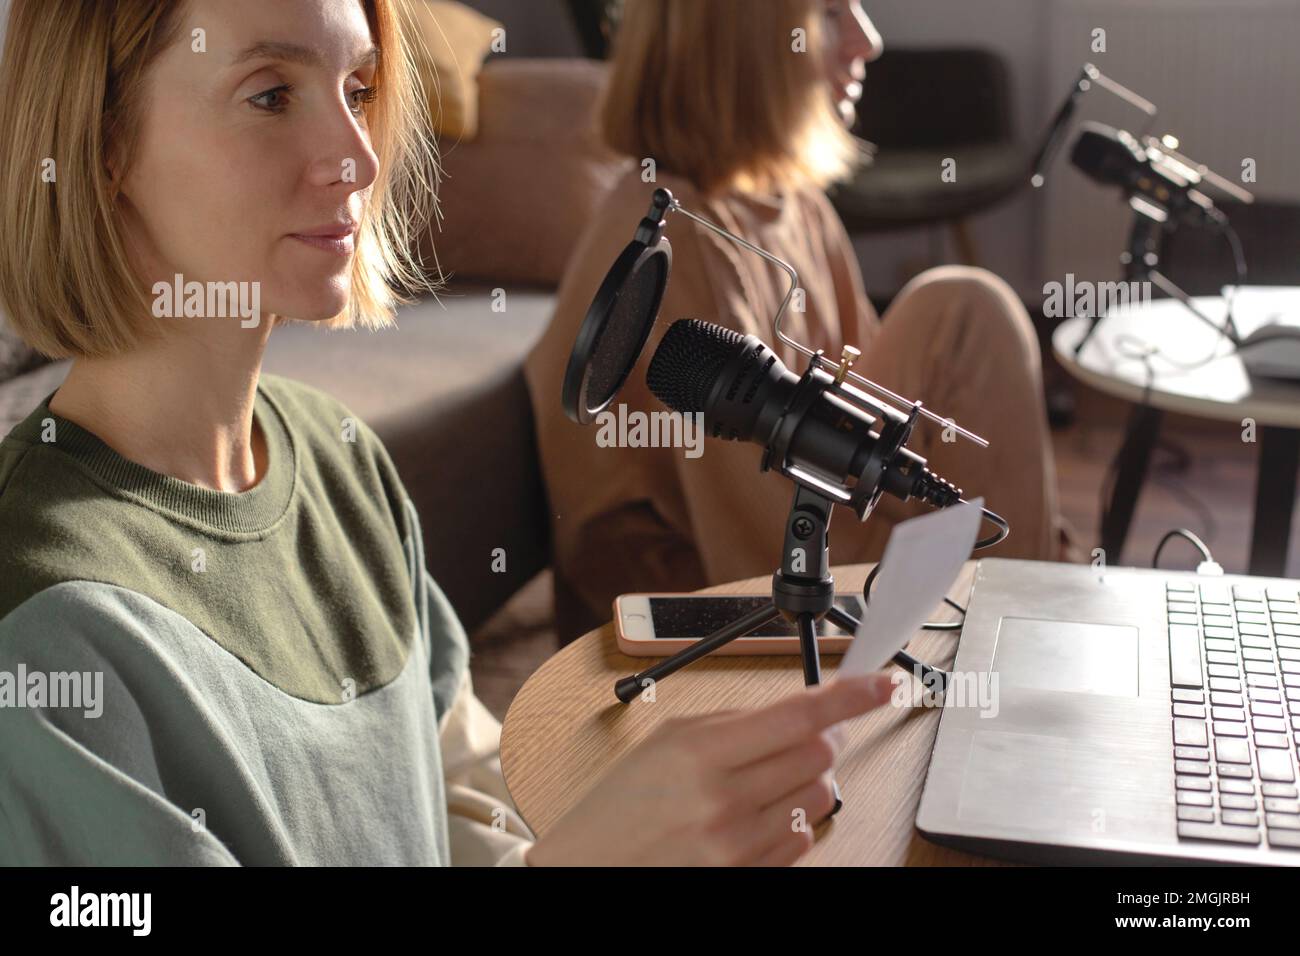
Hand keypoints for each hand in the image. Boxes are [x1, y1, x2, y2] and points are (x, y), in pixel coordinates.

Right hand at [525, 672, 894, 865]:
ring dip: (810, 779)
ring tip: (769, 778)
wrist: (588, 869)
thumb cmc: (620, 805)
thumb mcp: (667, 741)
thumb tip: (801, 710)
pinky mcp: (748, 877)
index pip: (797, 715)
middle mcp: (724, 801)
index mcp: (700, 753)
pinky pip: (805, 840)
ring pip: (821, 797)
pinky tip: (760, 813)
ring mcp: (738, 846)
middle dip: (826, 736)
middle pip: (820, 755)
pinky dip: (796, 819)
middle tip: (814, 729)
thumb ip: (734, 722)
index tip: (881, 682)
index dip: (850, 696)